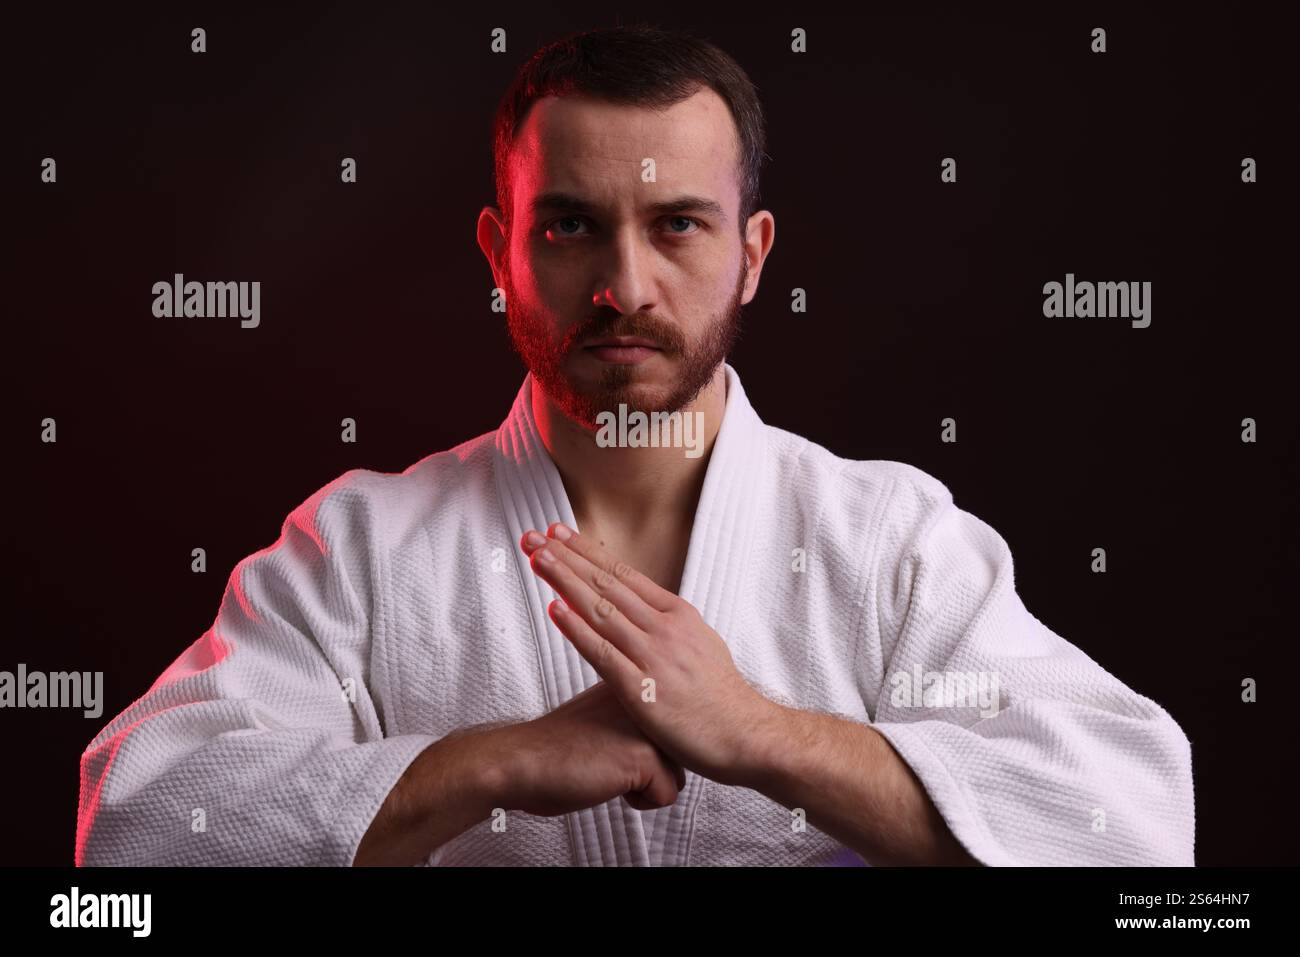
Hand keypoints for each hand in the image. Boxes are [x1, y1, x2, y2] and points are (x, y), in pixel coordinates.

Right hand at [492, 680, 685, 815]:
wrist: (522, 760)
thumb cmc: (556, 746)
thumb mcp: (604, 716)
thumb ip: (635, 717)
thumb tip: (663, 735)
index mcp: (636, 684)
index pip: (671, 726)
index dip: (647, 749)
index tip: (615, 747)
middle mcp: (647, 699)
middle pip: (679, 751)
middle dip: (649, 769)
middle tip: (607, 759)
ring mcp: (648, 725)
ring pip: (678, 775)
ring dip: (645, 786)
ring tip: (607, 771)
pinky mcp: (645, 755)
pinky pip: (667, 796)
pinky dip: (638, 802)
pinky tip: (607, 783)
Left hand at [519, 523, 779, 785]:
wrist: (749, 735)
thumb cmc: (723, 697)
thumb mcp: (701, 644)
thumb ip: (670, 625)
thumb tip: (647, 609)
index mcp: (678, 614)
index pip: (623, 573)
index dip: (588, 552)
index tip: (559, 532)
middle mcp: (665, 627)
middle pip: (607, 584)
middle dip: (568, 557)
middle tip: (534, 536)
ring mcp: (655, 657)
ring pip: (601, 610)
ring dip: (565, 582)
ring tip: (538, 558)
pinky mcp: (644, 691)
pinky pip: (604, 654)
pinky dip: (578, 629)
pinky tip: (555, 609)